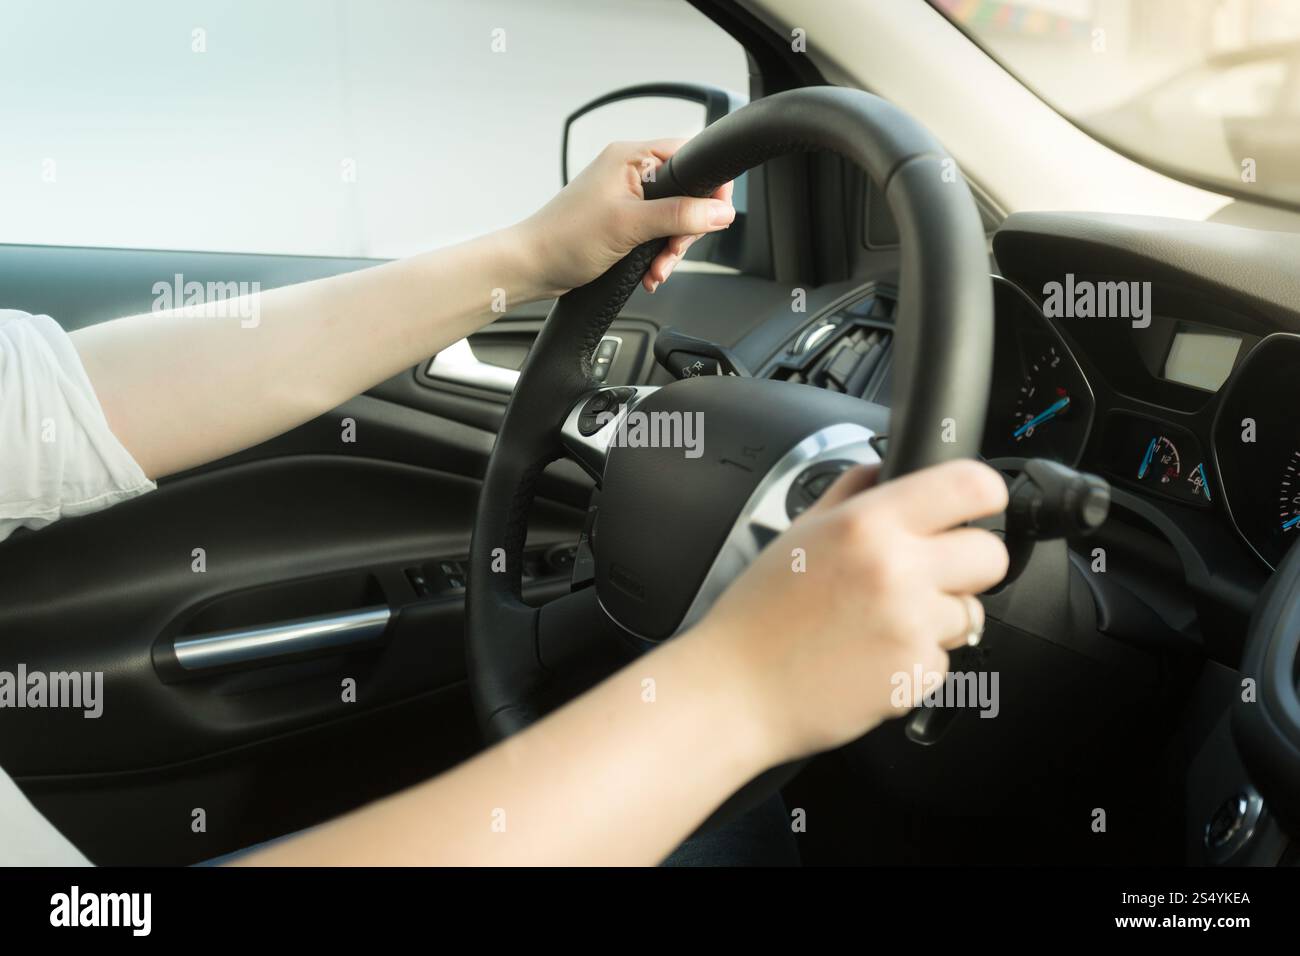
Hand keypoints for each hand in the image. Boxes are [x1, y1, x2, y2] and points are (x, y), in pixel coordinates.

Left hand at [513, 139, 734, 297]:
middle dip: (685, 229)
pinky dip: (657, 255)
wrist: (533, 267)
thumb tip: (721, 211)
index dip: (708, 187)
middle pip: (687, 193)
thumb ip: (680, 215)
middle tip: (672, 251)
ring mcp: (626, 196)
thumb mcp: (631, 225)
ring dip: (670, 248)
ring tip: (656, 268)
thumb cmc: (565, 238)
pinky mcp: (623, 220)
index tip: (713, 216)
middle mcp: (630, 171)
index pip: (690, 156)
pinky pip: (656, 233)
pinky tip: (648, 272)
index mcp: (631, 156)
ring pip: (674, 218)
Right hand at [687, 459, 1009, 767]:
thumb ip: (851, 492)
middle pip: (990, 554)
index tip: (980, 506)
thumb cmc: (758, 615)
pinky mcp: (916, 674)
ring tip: (882, 623)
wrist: (736, 690)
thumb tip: (888, 468)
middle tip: (929, 575)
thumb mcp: (799, 531)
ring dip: (939, 617)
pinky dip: (915, 659)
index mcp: (867, 524)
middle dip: (968, 565)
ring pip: (971, 613)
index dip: (986, 494)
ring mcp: (911, 626)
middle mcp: (897, 570)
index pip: (970, 486)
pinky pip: (944, 659)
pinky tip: (871, 656)